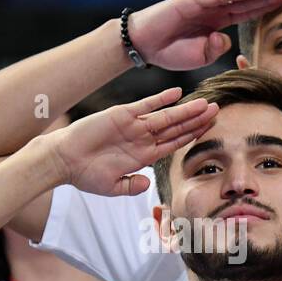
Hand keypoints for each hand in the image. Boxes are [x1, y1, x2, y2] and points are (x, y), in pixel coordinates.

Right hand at [45, 87, 217, 195]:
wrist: (63, 160)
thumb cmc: (84, 175)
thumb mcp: (112, 187)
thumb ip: (131, 186)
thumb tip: (147, 183)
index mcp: (143, 156)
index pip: (174, 144)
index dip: (193, 137)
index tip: (211, 131)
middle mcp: (142, 139)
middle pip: (176, 128)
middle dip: (197, 120)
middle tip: (218, 111)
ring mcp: (133, 126)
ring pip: (166, 116)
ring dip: (186, 110)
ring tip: (206, 103)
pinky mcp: (121, 115)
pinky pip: (145, 105)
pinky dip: (161, 99)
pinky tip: (177, 93)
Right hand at [126, 0, 281, 70]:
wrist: (145, 45)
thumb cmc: (170, 52)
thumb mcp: (199, 57)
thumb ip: (215, 49)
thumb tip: (225, 39)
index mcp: (216, 25)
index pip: (245, 15)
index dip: (263, 10)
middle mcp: (213, 11)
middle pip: (246, 3)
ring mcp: (204, 5)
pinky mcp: (194, 2)